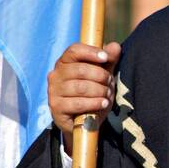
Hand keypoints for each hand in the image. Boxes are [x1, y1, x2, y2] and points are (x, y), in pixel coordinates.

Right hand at [47, 41, 121, 157]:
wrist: (83, 121)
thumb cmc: (92, 93)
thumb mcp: (102, 76)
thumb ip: (108, 61)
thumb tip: (115, 46)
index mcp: (64, 63)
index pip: (74, 50)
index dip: (91, 52)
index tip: (105, 58)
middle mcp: (55, 75)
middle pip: (80, 69)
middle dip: (100, 76)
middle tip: (110, 83)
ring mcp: (53, 92)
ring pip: (80, 87)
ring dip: (99, 91)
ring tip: (107, 95)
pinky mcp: (56, 108)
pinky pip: (78, 103)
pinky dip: (94, 103)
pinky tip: (103, 103)